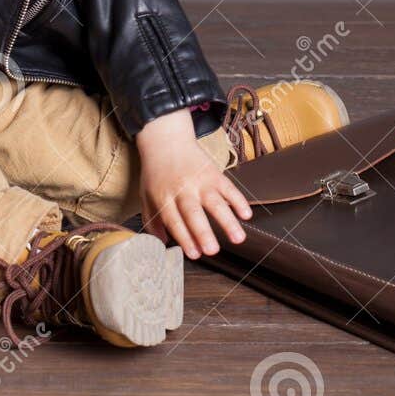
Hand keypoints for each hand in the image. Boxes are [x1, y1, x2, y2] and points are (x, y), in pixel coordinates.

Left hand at [135, 109, 251, 258]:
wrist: (166, 141)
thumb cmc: (156, 173)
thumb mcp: (147, 195)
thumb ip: (153, 221)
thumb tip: (162, 244)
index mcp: (165, 197)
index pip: (174, 220)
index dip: (184, 237)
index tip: (194, 254)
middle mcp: (183, 190)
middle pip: (194, 213)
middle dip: (204, 232)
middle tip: (213, 251)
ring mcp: (200, 181)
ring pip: (216, 202)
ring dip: (228, 221)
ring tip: (239, 239)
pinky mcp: (214, 173)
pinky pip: (229, 188)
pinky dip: (239, 200)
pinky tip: (247, 214)